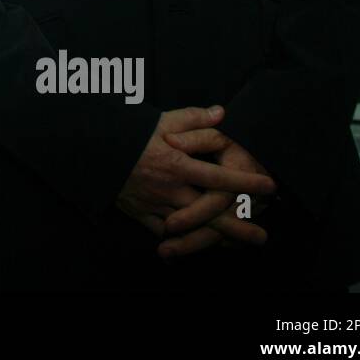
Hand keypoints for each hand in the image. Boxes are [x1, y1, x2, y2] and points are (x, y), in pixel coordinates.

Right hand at [115, 106, 275, 239]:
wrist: (90, 149)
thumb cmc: (127, 133)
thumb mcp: (160, 119)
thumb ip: (194, 118)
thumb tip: (222, 113)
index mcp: (177, 163)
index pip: (219, 175)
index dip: (246, 181)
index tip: (268, 185)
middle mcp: (169, 188)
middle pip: (210, 212)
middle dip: (239, 225)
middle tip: (262, 236)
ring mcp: (155, 204)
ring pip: (191, 227)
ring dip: (216, 238)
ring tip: (238, 246)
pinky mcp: (141, 213)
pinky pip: (165, 233)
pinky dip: (182, 242)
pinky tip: (196, 245)